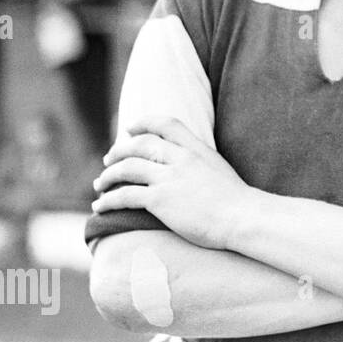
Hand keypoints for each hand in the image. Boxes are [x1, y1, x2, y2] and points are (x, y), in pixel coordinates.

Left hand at [91, 116, 252, 250]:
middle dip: (119, 151)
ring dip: (108, 176)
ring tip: (99, 184)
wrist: (242, 217)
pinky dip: (108, 200)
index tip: (130, 129)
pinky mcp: (160, 200)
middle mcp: (181, 159)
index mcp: (198, 149)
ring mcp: (169, 178)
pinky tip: (100, 206)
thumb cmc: (238, 202)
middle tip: (108, 159)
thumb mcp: (220, 171)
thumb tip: (190, 171)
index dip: (144, 123)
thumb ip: (201, 164)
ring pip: (127, 168)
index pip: (167, 124)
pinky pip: (124, 195)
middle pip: (140, 144)